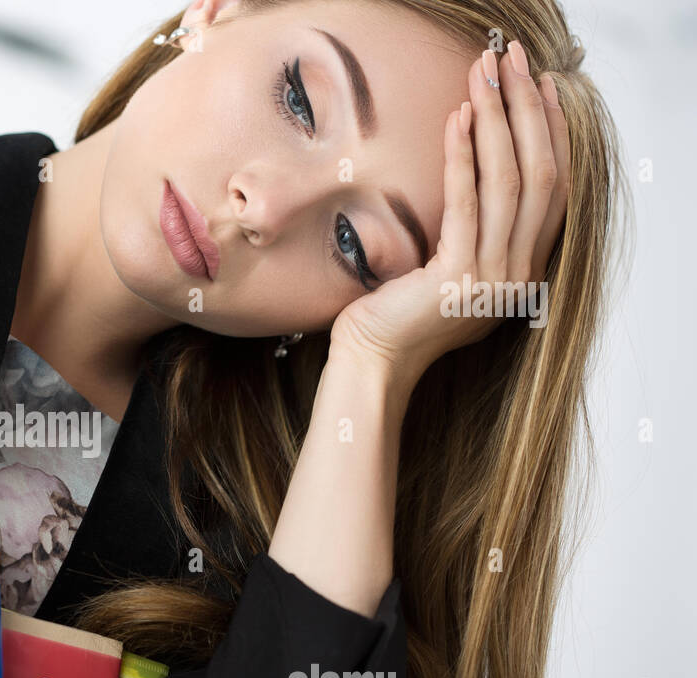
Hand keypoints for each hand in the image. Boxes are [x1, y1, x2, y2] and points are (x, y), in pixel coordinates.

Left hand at [330, 44, 569, 387]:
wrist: (375, 361)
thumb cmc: (400, 314)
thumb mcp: (452, 271)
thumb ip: (476, 237)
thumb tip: (476, 181)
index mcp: (525, 270)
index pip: (555, 188)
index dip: (552, 133)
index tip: (541, 88)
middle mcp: (520, 273)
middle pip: (541, 175)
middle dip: (528, 111)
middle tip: (513, 62)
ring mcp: (494, 277)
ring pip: (511, 181)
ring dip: (498, 120)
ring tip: (484, 75)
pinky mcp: (459, 276)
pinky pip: (468, 202)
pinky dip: (464, 155)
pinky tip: (458, 119)